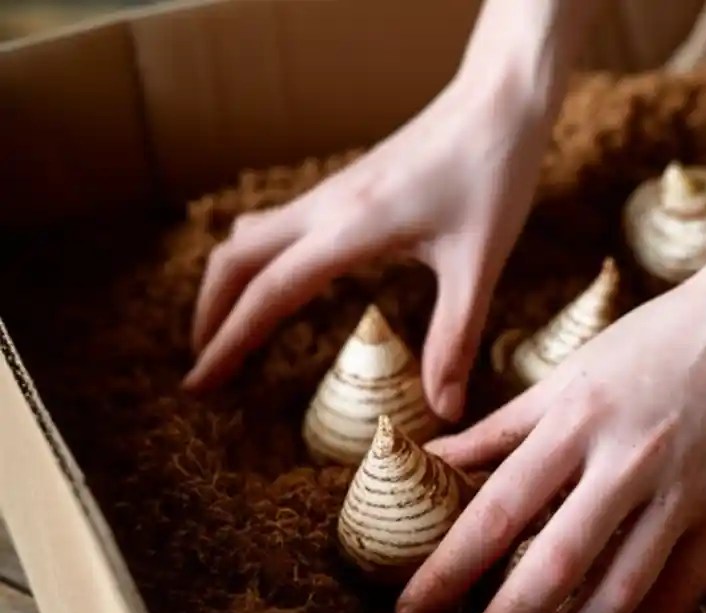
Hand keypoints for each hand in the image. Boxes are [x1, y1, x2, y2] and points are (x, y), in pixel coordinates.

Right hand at [182, 77, 550, 420]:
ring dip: (230, 283)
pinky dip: (261, 261)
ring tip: (229, 331)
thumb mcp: (479, 263)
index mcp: (349, 228)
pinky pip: (281, 225)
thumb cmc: (492, 173)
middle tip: (203, 368)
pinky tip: (283, 284)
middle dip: (210, 313)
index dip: (228, 342)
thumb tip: (445, 410)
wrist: (499, 100)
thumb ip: (455, 339)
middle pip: (236, 259)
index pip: (268, 293)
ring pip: (252, 236)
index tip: (197, 385)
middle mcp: (326, 207)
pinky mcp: (349, 186)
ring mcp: (333, 192)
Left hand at [394, 263, 705, 612]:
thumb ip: (502, 424)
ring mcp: (683, 491)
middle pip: (555, 565)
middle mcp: (627, 458)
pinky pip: (677, 597)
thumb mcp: (572, 371)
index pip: (498, 510)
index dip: (448, 571)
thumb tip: (427, 459)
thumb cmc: (658, 339)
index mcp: (578, 416)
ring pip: (618, 594)